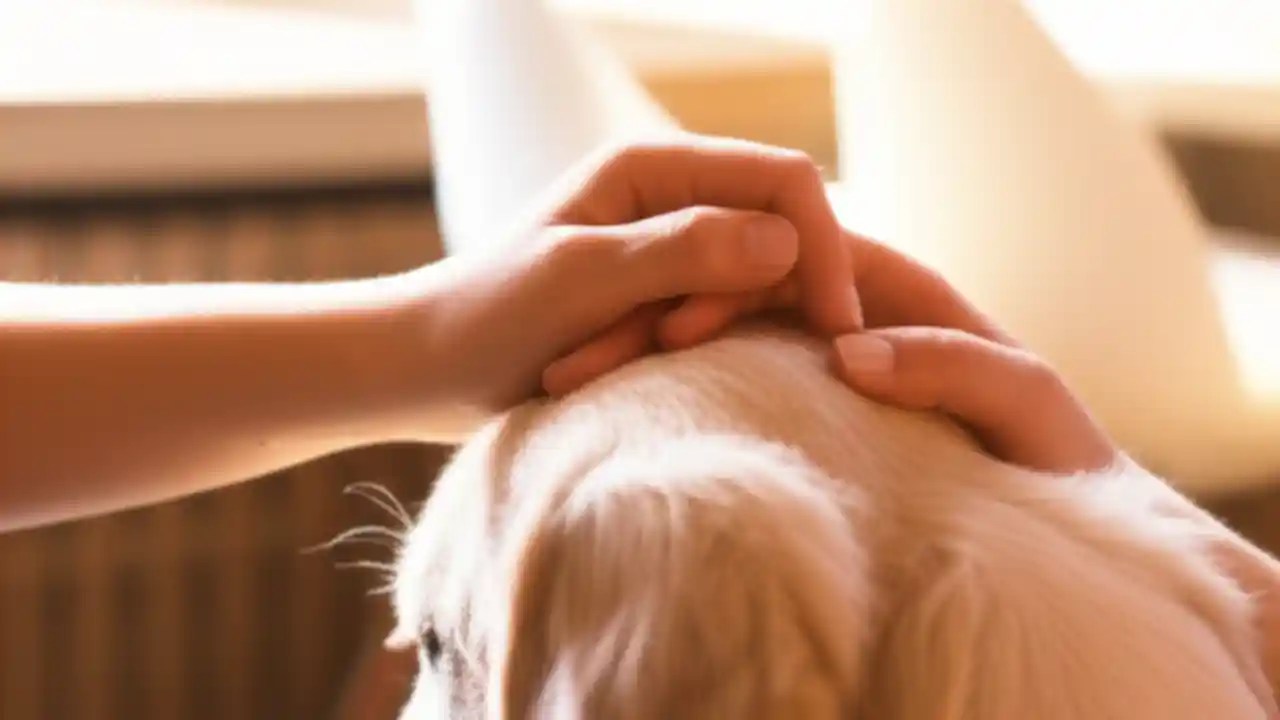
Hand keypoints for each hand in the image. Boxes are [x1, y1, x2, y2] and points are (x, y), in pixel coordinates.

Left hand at [417, 136, 859, 413]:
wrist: (425, 365)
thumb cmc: (487, 316)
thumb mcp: (581, 281)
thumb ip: (681, 252)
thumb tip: (788, 241)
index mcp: (654, 166)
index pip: (785, 182)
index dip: (825, 249)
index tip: (838, 329)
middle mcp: (672, 195)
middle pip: (780, 233)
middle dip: (772, 298)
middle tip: (724, 357)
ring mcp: (670, 247)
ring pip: (753, 283)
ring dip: (721, 329)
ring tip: (647, 361)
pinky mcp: (664, 296)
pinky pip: (722, 316)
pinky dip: (701, 347)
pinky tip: (652, 370)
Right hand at [549, 219, 1114, 473]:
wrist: (1063, 536)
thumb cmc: (1054, 462)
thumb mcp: (1025, 402)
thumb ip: (957, 363)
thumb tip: (851, 348)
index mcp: (903, 300)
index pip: (802, 261)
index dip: (732, 278)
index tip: (675, 323)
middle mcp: (852, 326)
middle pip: (737, 294)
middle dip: (659, 312)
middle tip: (587, 347)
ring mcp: (819, 373)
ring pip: (715, 341)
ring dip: (641, 352)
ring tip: (569, 379)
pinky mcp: (799, 415)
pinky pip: (721, 389)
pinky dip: (664, 395)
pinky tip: (606, 413)